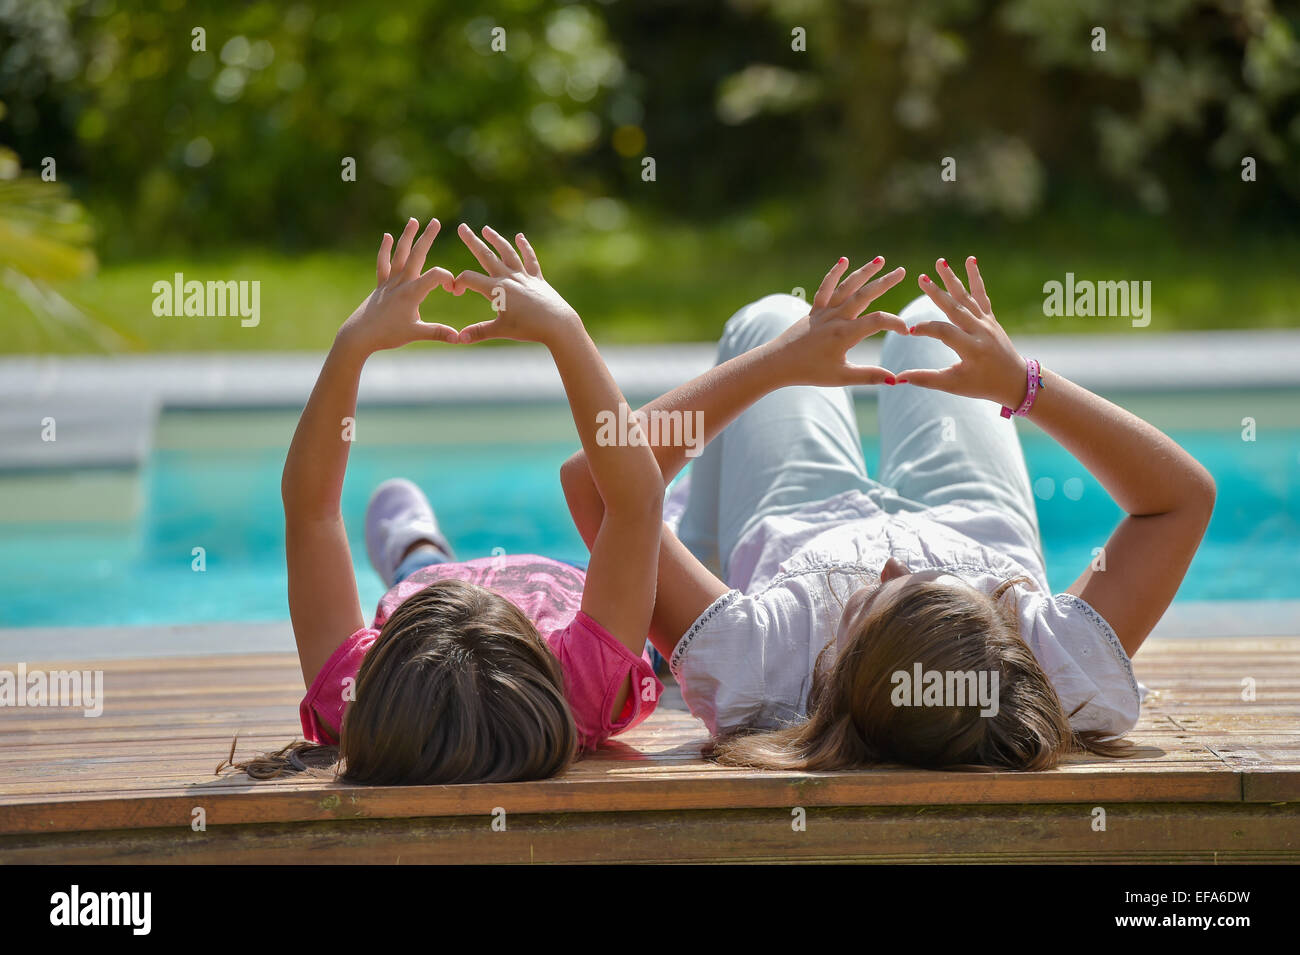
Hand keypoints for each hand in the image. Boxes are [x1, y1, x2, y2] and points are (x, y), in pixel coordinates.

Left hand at [337, 218, 457, 354]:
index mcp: (412, 292)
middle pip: (417, 255)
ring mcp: (389, 282)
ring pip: (400, 254)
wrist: (359, 336)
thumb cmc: (387, 335)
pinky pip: (383, 263)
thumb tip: (460, 338)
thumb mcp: (415, 334)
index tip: (453, 290)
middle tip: (435, 221)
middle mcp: (401, 282)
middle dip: (427, 237)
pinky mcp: (381, 285)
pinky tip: (387, 236)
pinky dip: (385, 250)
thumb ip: (438, 333)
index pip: (436, 275)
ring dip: (407, 236)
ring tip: (413, 221)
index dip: (449, 279)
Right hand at [450, 224, 580, 346]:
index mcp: (496, 289)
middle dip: (472, 241)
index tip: (455, 292)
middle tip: (462, 227)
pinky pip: (530, 260)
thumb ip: (478, 332)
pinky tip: (520, 237)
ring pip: (507, 253)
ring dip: (496, 239)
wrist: (558, 325)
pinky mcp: (537, 279)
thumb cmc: (529, 329)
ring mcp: (524, 276)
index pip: (469, 279)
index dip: (457, 283)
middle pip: (486, 256)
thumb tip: (458, 339)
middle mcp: (509, 278)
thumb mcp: (501, 331)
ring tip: (486, 229)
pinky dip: (525, 248)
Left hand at [767, 256, 907, 385]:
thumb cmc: (809, 372)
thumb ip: (869, 376)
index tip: (907, 331)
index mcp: (845, 334)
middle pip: (865, 295)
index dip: (895, 323)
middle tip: (902, 271)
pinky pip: (825, 288)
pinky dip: (834, 274)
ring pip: (847, 287)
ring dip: (864, 272)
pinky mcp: (814, 310)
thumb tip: (895, 380)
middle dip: (885, 282)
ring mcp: (824, 312)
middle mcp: (836, 318)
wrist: (777, 363)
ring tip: (880, 260)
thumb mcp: (841, 378)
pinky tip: (843, 260)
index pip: (877, 321)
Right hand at [897, 257, 1027, 407]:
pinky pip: (982, 296)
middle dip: (937, 293)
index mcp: (971, 349)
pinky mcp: (990, 319)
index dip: (926, 329)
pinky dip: (976, 278)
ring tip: (940, 262)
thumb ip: (926, 379)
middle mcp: (980, 331)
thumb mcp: (953, 385)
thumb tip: (897, 377)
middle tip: (921, 278)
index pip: (944, 332)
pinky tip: (971, 260)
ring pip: (967, 297)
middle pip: (955, 308)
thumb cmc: (982, 385)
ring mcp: (987, 323)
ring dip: (953, 279)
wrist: (1015, 380)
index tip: (909, 331)